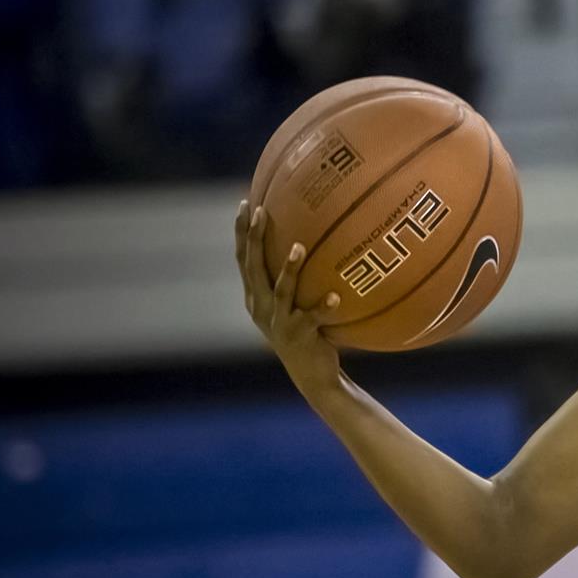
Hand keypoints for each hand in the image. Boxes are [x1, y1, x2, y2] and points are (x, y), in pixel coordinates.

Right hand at [234, 200, 342, 393]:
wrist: (311, 374)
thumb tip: (311, 238)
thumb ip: (294, 278)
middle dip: (254, 238)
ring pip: (282, 290)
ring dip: (290, 268)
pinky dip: (323, 306)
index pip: (244, 259)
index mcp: (256, 297)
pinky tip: (336, 296)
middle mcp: (261, 307)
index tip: (245, 203)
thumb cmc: (307, 330)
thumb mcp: (294, 303)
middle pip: (253, 267)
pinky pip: (314, 317)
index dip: (241, 232)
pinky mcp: (300, 336)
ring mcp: (278, 322)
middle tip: (261, 212)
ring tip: (300, 247)